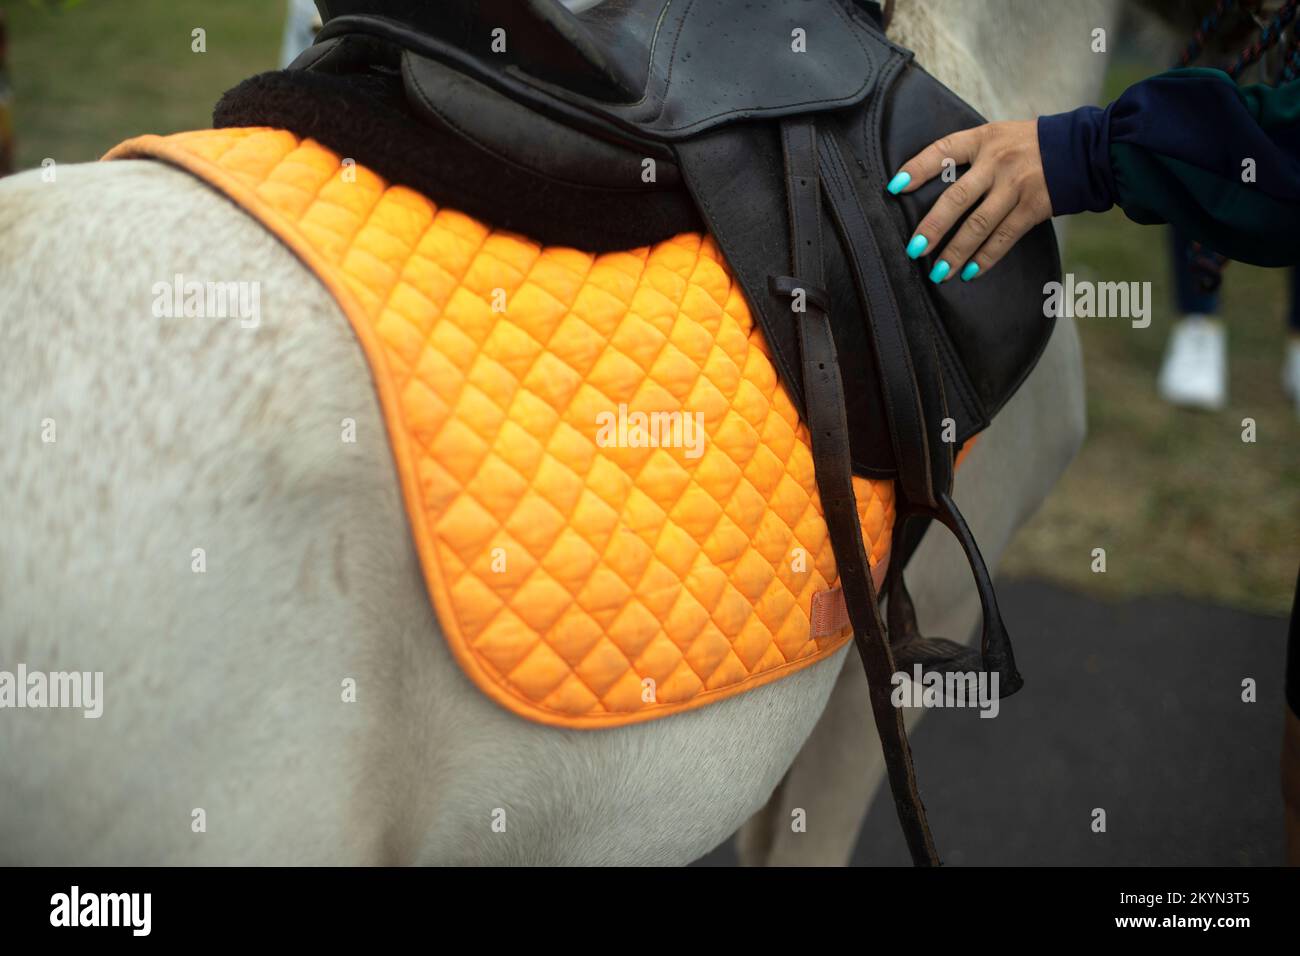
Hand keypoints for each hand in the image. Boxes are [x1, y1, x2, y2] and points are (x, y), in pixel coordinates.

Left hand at [886, 120, 1051, 282]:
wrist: (1082, 150)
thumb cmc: (1029, 147)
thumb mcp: (998, 137)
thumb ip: (970, 157)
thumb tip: (931, 187)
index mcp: (983, 139)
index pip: (942, 151)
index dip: (917, 168)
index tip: (894, 188)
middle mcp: (998, 161)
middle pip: (957, 198)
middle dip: (933, 227)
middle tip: (914, 249)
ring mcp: (1016, 186)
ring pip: (979, 225)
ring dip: (956, 252)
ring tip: (938, 272)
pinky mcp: (1033, 207)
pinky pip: (1004, 237)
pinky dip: (986, 257)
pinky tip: (970, 272)